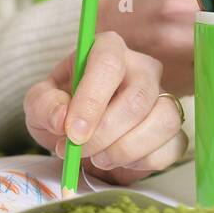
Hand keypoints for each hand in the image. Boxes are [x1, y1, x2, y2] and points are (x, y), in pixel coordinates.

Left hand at [23, 31, 185, 185]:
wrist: (80, 135)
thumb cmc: (63, 110)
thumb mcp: (39, 104)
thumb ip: (44, 105)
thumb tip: (61, 118)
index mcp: (107, 49)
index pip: (108, 64)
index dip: (91, 100)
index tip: (73, 133)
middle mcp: (141, 68)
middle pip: (137, 98)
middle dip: (104, 134)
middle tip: (78, 151)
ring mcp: (163, 96)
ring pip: (163, 121)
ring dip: (126, 150)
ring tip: (98, 158)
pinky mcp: (174, 129)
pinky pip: (173, 146)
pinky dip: (142, 162)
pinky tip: (119, 161)